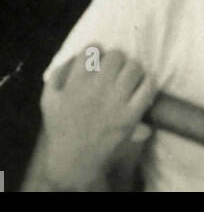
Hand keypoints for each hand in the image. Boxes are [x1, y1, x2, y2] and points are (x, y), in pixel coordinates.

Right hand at [39, 48, 155, 189]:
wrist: (73, 162)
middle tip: (113, 72)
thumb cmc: (60, 129)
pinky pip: (147, 87)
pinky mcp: (130, 116)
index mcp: (75, 83)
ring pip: (133, 67)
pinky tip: (142, 86)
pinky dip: (148, 82)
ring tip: (127, 78)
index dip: (96, 53)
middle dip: (115, 61)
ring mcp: (115, 102)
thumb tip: (76, 55)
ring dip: (131, 70)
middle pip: (116, 55)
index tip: (97, 61)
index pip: (92, 50)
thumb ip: (57, 74)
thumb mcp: (48, 100)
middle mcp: (96, 89)